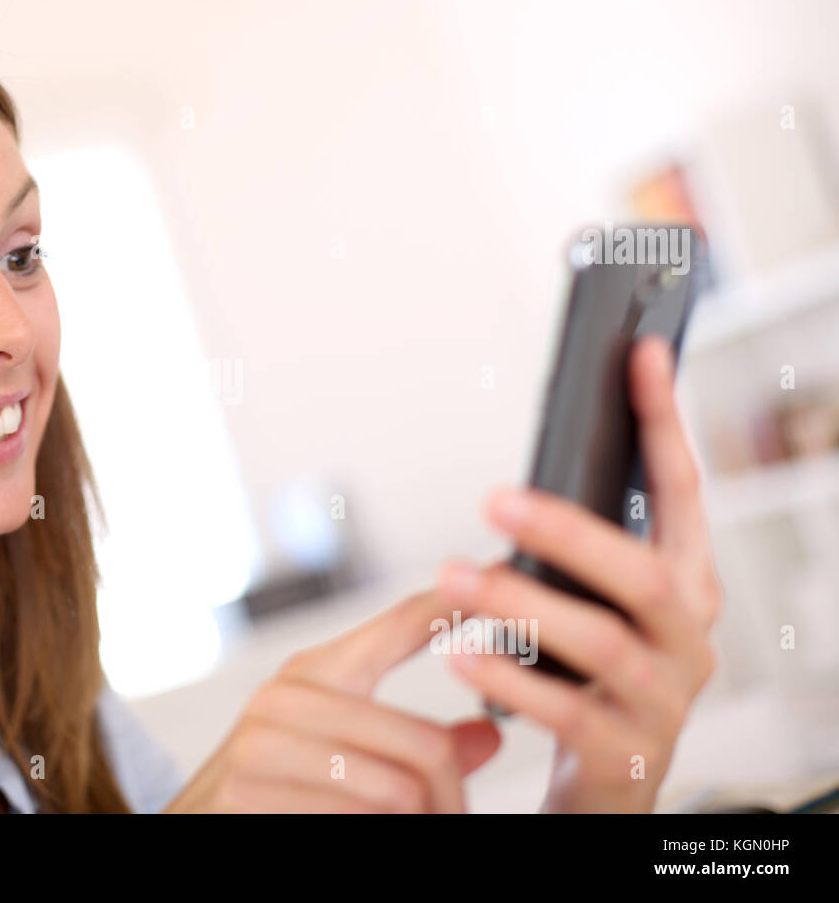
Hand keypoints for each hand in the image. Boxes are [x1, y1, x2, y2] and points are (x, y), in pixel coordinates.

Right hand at [162, 588, 501, 811]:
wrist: (194, 825)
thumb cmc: (280, 787)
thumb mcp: (343, 751)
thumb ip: (413, 741)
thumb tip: (490, 733)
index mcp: (315, 672)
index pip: (397, 627)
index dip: (451, 607)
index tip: (501, 580)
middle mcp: (286, 698)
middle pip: (423, 745)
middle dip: (451, 797)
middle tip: (457, 817)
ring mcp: (262, 745)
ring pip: (398, 793)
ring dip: (420, 823)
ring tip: (420, 825)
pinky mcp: (248, 792)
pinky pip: (358, 820)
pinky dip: (378, 836)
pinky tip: (370, 830)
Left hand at [438, 336, 722, 812]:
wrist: (602, 788)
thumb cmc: (586, 679)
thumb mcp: (592, 609)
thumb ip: (575, 556)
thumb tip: (517, 486)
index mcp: (684, 587)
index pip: (683, 494)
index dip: (662, 425)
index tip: (641, 355)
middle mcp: (689, 639)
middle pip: (646, 575)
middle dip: (571, 531)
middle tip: (495, 495)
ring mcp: (663, 700)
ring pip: (603, 643)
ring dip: (522, 604)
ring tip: (455, 577)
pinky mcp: (625, 755)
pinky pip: (567, 714)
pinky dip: (509, 680)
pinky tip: (461, 655)